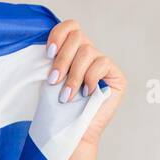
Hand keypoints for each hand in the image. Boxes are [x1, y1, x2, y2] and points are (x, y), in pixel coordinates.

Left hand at [45, 19, 125, 158]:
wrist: (69, 133)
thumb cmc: (56, 110)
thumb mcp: (49, 81)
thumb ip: (51, 60)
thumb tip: (44, 43)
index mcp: (71, 52)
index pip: (70, 27)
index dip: (59, 34)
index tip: (47, 53)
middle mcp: (88, 54)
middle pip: (78, 37)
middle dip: (62, 60)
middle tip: (53, 81)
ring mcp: (102, 64)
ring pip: (87, 52)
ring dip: (73, 76)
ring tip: (66, 96)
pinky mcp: (115, 75)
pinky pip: (102, 64)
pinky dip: (89, 79)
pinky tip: (85, 93)